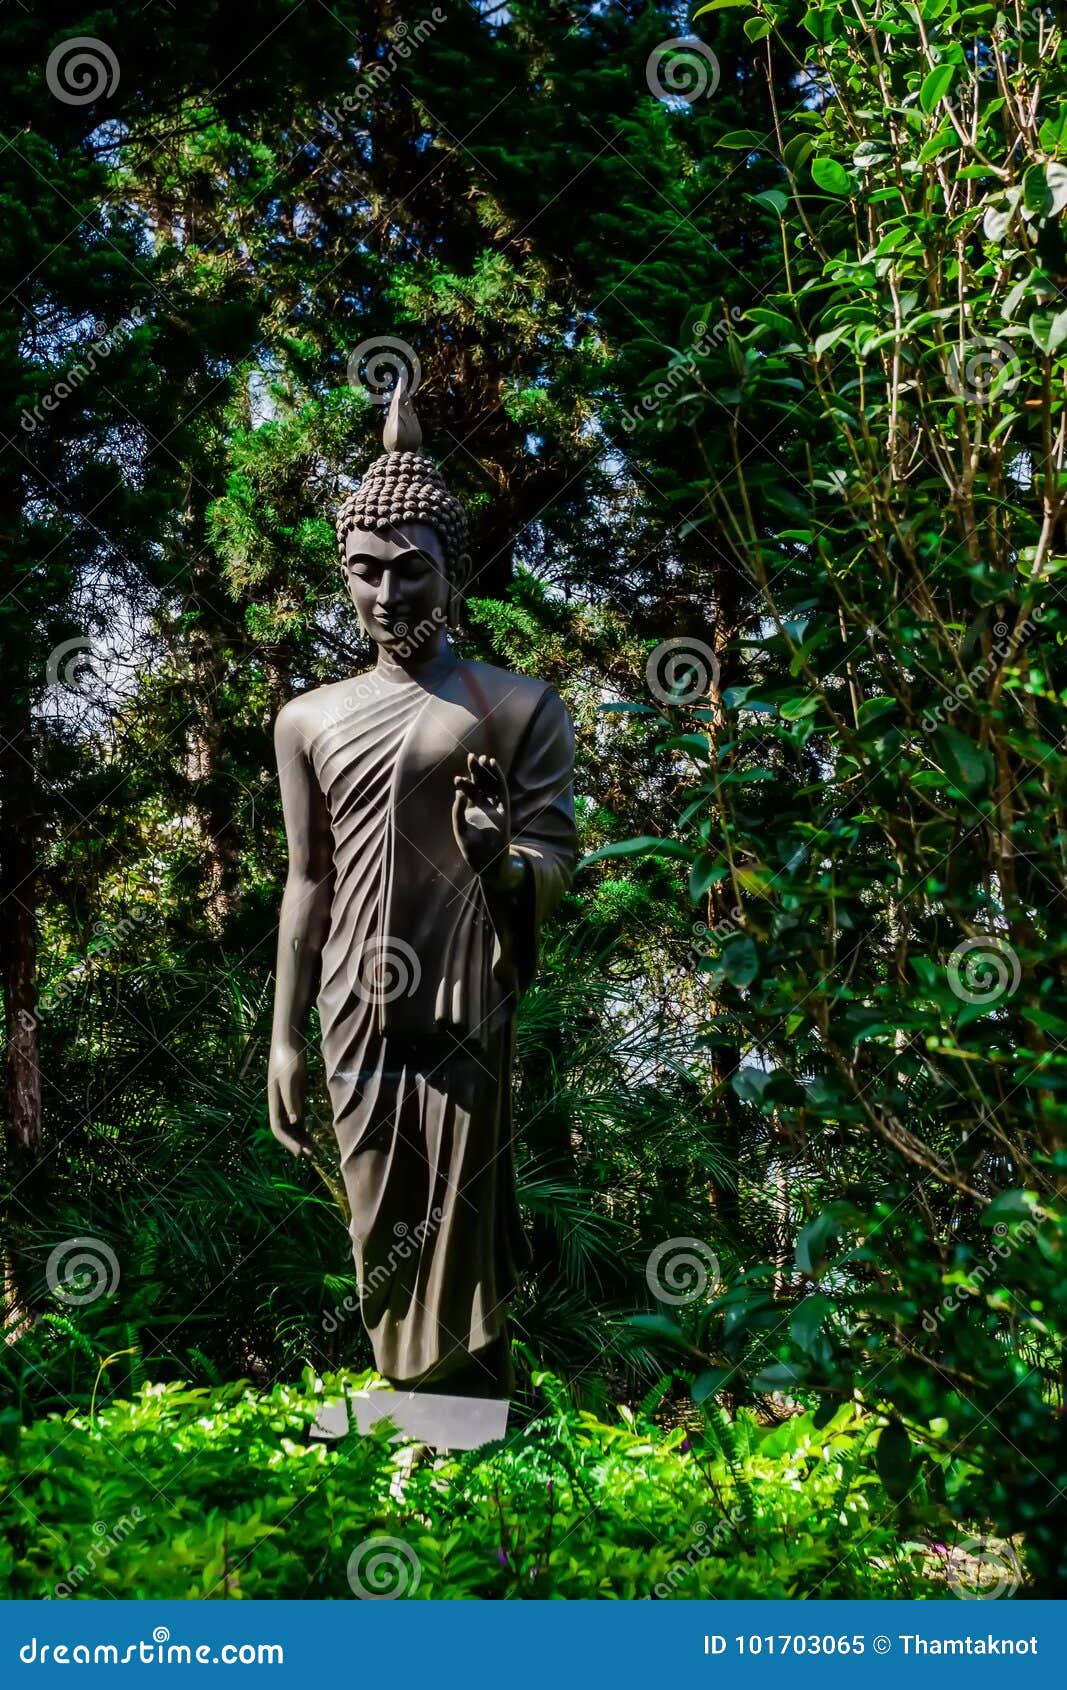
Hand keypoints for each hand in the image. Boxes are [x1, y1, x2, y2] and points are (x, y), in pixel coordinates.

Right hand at [267, 1041, 313, 1158]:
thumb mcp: (292, 1079)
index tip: (300, 1152)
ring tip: (314, 1151)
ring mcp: (287, 1102)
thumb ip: (292, 1100)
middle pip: (285, 1130)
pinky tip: (312, 1137)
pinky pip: (298, 1119)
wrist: (288, 1043)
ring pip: (292, 1126)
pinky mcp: (296, 1097)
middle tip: (311, 1155)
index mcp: (274, 1101)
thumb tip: (294, 1121)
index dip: (288, 1142)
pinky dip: (304, 1129)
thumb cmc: (288, 1059)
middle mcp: (279, 1105)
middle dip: (296, 1144)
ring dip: (301, 1139)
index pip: (278, 1128)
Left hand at [452, 753, 511, 882]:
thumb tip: (458, 793)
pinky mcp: (504, 809)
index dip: (463, 784)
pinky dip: (498, 778)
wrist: (488, 861)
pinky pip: (501, 790)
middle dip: (475, 771)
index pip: (468, 792)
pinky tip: (494, 766)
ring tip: (482, 758)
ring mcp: (494, 807)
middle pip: (480, 783)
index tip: (457, 779)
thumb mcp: (461, 830)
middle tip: (470, 756)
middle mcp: (483, 806)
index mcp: (471, 810)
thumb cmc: (472, 849)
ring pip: (491, 785)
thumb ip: (458, 812)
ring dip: (487, 772)